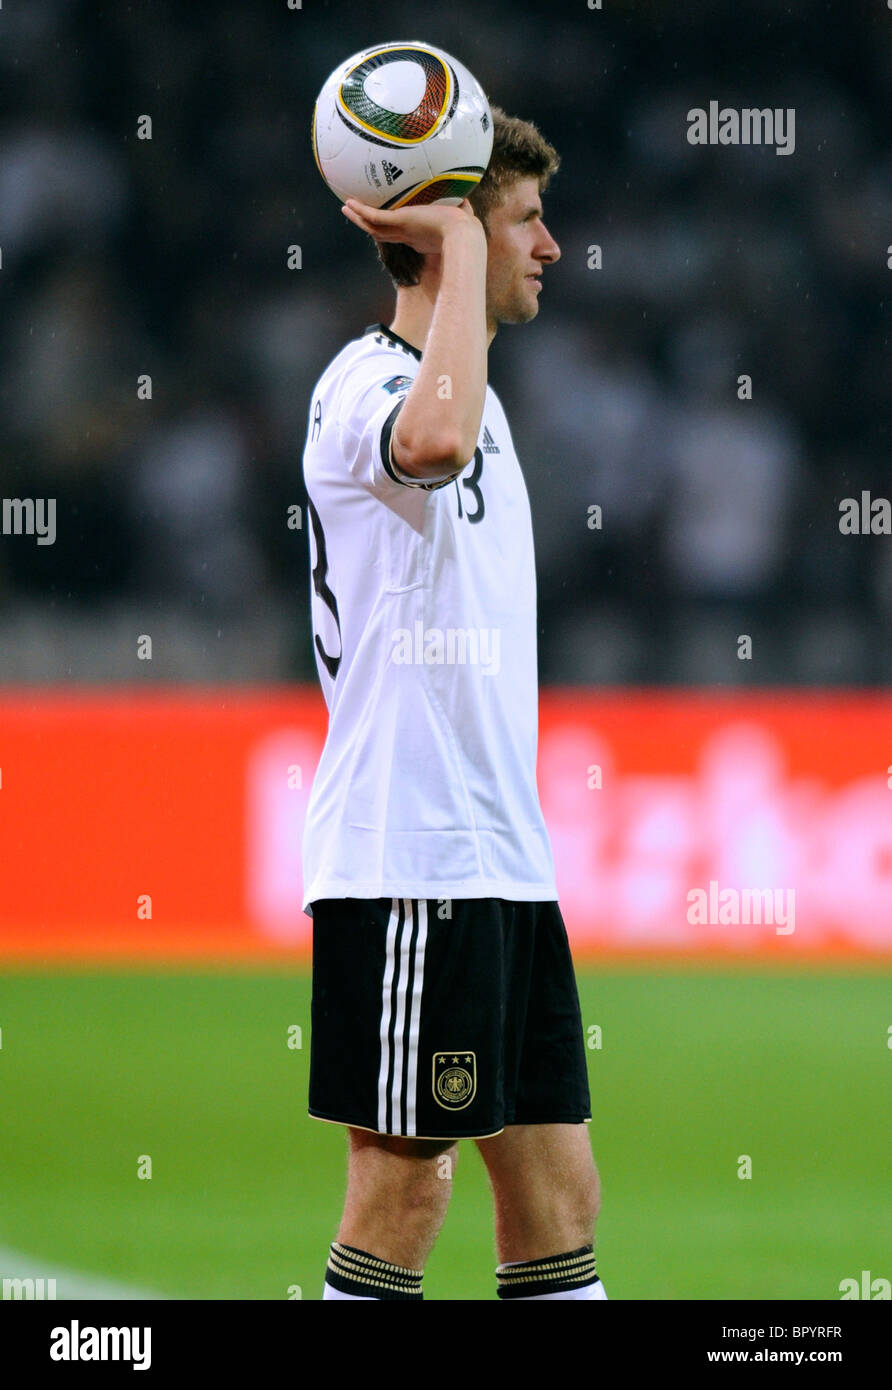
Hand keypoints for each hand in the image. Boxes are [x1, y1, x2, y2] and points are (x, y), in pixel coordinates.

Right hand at [340, 197, 482, 253]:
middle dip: (368, 225)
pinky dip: (361, 211)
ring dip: (358, 218)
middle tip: (356, 216)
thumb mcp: (463, 214)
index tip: (387, 222)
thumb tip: (466, 193)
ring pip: (373, 227)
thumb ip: (462, 204)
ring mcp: (402, 230)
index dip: (392, 230)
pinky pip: (375, 217)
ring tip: (346, 208)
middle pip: (382, 233)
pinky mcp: (399, 223)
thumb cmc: (467, 229)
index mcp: (419, 237)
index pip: (401, 234)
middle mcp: (408, 236)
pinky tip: (349, 203)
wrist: (462, 236)